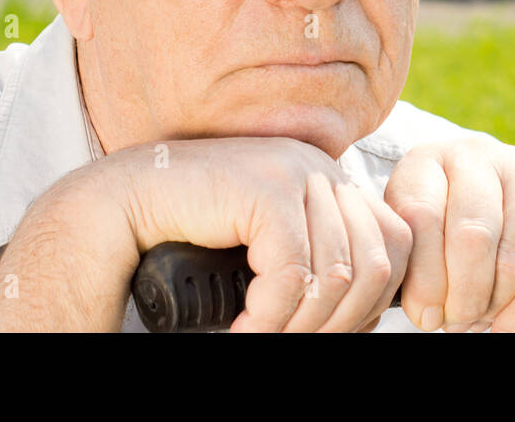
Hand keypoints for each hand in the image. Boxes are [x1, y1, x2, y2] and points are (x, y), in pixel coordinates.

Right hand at [0, 137, 410, 332]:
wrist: (119, 210)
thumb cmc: (197, 240)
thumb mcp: (274, 255)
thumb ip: (319, 268)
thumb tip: (370, 317)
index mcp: (335, 181)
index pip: (396, 246)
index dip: (369, 304)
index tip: (320, 333)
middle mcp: (324, 170)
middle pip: (377, 263)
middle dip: (336, 323)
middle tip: (287, 343)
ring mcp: (296, 173)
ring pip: (338, 275)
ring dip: (300, 327)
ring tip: (259, 340)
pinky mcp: (264, 188)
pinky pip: (291, 273)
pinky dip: (269, 319)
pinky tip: (241, 331)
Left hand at [383, 135, 514, 332]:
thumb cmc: (453, 247)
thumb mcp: (424, 248)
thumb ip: (415, 267)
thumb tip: (424, 310)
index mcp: (429, 161)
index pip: (420, 215)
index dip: (423, 278)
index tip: (425, 316)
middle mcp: (479, 153)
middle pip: (471, 235)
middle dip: (463, 297)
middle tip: (458, 323)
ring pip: (512, 256)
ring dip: (497, 304)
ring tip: (486, 318)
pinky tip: (514, 324)